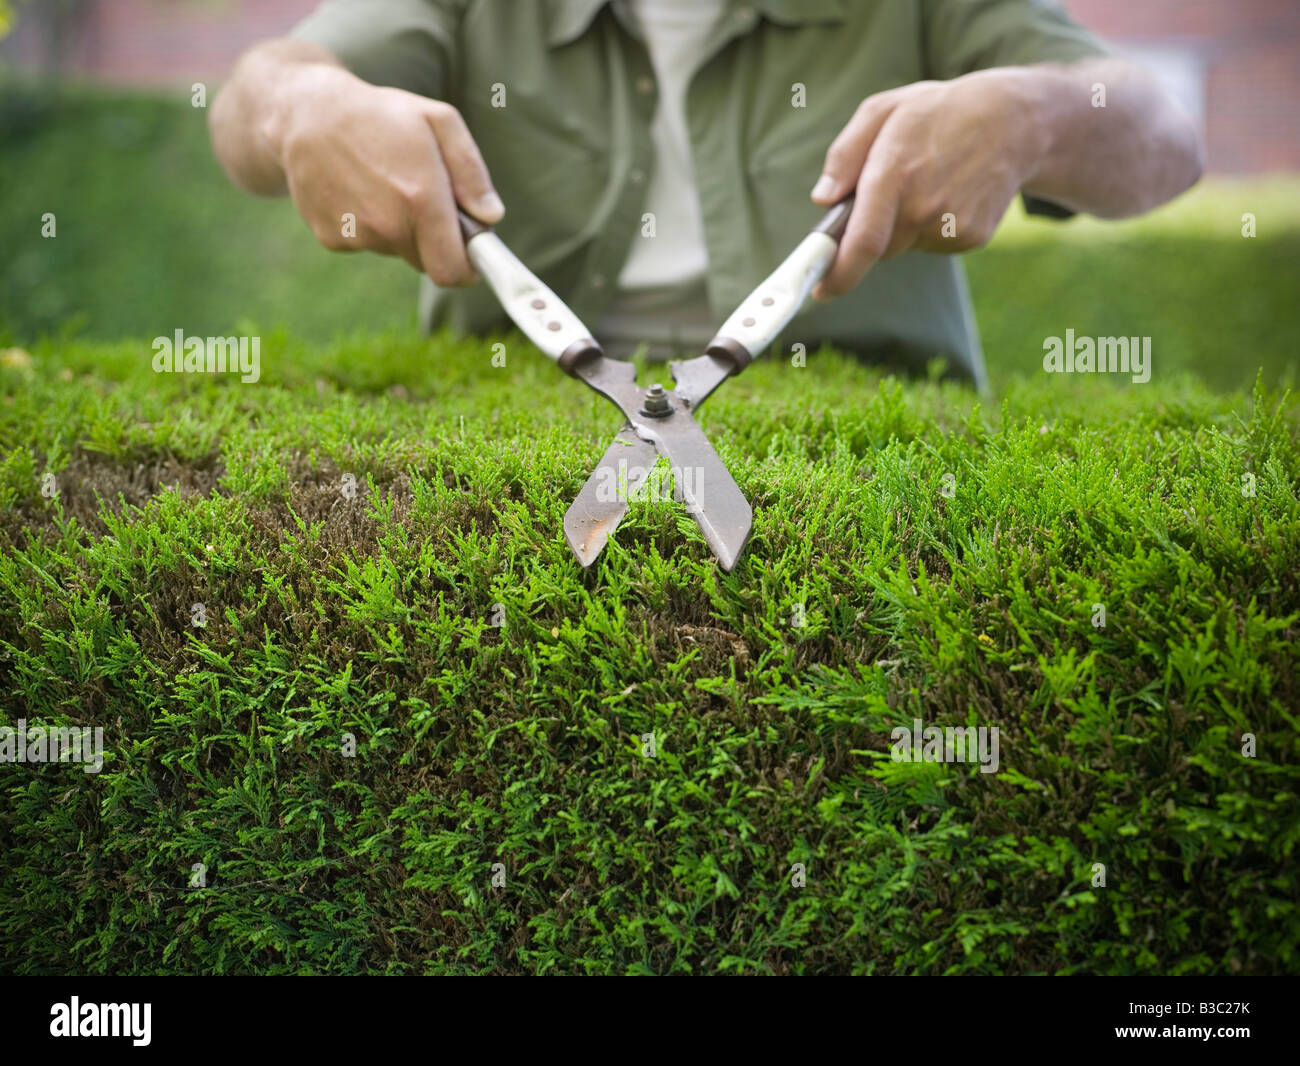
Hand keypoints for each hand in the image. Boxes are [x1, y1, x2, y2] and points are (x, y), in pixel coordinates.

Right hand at [270, 63, 502, 284]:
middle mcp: (387, 225)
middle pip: (427, 262)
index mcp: (421, 199)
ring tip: (384, 183)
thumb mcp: (439, 121)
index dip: (467, 270)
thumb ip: (472, 172)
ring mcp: (356, 235)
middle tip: (424, 199)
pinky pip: (366, 243)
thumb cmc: (382, 114)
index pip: (452, 271)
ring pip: (396, 250)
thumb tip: (491, 217)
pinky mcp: (332, 238)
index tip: (472, 259)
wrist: (304, 114)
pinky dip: (369, 225)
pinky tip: (358, 189)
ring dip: (400, 228)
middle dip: (435, 241)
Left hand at [810, 69, 1047, 299]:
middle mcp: (924, 206)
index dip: (838, 274)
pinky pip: (931, 244)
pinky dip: (929, 227)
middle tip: (887, 192)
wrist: (1013, 121)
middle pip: (876, 248)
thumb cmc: (937, 111)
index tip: (820, 291)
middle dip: (869, 231)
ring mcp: (951, 226)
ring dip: (902, 225)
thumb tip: (822, 200)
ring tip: (925, 180)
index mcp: (895, 174)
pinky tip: (947, 192)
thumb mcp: (883, 111)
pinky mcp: (971, 238)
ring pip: (904, 245)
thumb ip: (844, 155)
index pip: (863, 242)